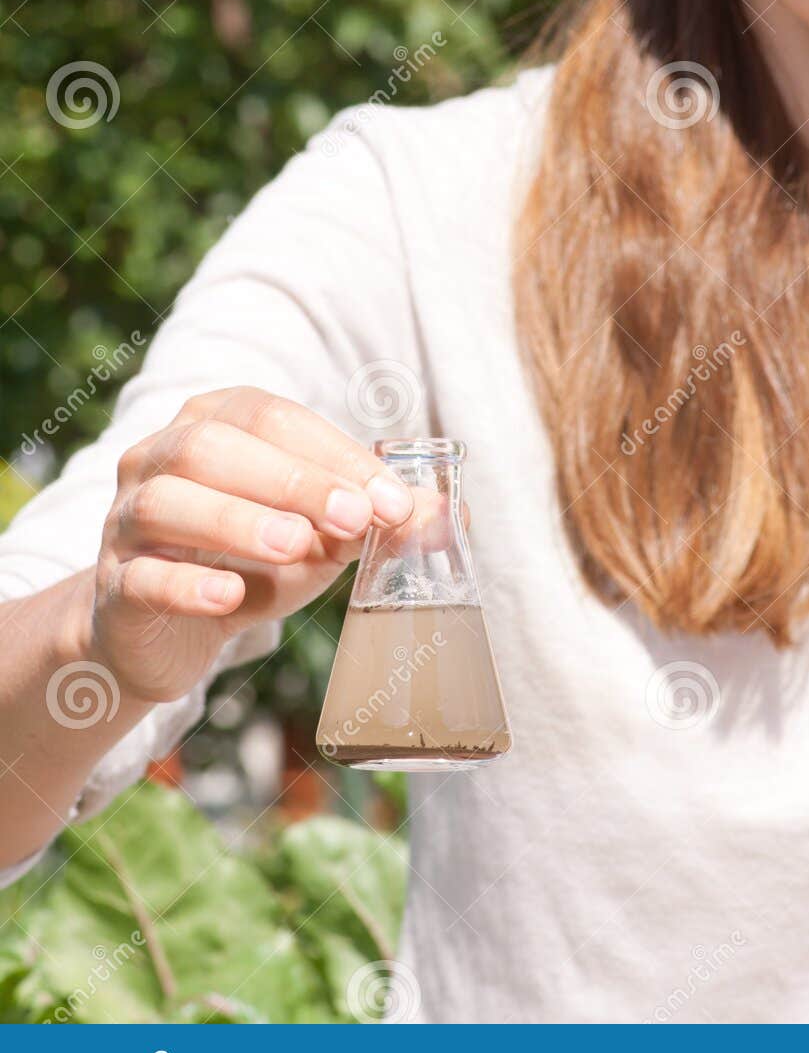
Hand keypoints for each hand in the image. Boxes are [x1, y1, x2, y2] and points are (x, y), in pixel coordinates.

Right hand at [89, 386, 458, 704]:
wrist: (167, 633)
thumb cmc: (253, 562)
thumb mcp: (323, 537)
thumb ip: (378, 520)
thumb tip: (451, 516)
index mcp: (216, 422)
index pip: (274, 419)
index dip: (335, 455)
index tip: (390, 501)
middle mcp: (160, 456)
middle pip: (213, 446)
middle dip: (291, 480)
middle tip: (353, 519)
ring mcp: (127, 519)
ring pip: (166, 500)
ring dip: (236, 520)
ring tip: (295, 546)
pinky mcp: (114, 586)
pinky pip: (139, 576)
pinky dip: (185, 584)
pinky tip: (228, 596)